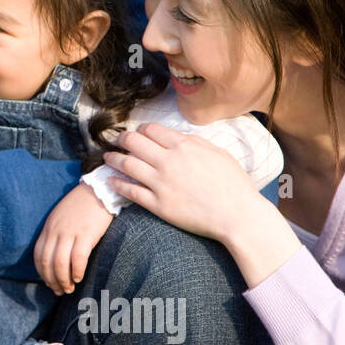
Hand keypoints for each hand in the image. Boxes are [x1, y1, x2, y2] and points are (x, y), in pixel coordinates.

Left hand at [34, 183, 113, 293]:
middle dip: (51, 280)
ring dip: (63, 280)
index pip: (38, 254)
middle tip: (59, 291)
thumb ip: (56, 232)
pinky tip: (79, 278)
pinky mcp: (86, 234)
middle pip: (47, 262)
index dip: (42, 272)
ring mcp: (70, 232)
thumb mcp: (61, 216)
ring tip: (69, 289)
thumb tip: (56, 253)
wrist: (99, 190)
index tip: (49, 282)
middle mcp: (56, 231)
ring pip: (60, 263)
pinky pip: (77, 258)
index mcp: (49, 227)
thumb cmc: (83, 205)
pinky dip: (76, 271)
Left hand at [100, 123, 260, 242]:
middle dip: (122, 140)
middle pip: (134, 142)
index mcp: (184, 146)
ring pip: (127, 164)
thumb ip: (195, 142)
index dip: (140, 130)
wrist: (238, 215)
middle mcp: (169, 161)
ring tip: (107, 157)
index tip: (137, 133)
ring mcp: (161, 183)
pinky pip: (130, 191)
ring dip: (113, 159)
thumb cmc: (234, 184)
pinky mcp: (158, 205)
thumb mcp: (219, 153)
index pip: (150, 130)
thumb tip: (177, 136)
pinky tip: (111, 180)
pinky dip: (117, 183)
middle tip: (117, 141)